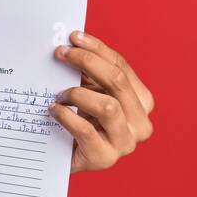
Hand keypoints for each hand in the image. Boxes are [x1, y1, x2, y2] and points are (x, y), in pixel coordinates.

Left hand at [49, 29, 154, 173]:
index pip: (122, 67)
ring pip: (108, 106)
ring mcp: (125, 143)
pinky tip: (54, 110)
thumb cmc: (79, 120)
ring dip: (77, 94)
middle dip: (87, 62)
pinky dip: (67, 116)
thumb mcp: (89, 92)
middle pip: (117, 81)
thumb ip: (88, 71)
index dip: (97, 49)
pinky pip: (87, 131)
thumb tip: (72, 42)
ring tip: (59, 94)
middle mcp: (141, 123)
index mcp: (142, 102)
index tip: (73, 37)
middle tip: (61, 54)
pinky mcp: (105, 158)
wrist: (64, 158)